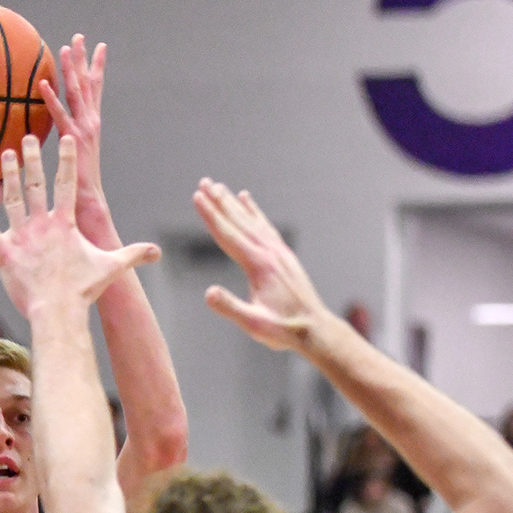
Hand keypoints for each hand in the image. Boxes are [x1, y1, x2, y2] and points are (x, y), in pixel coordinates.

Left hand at [0, 135, 158, 317]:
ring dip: (8, 175)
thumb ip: (133, 254)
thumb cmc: (82, 290)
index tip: (65, 139)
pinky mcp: (3, 251)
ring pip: (12, 198)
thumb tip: (157, 252)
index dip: (66, 160)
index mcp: (65, 223)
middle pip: (35, 183)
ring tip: (6, 154)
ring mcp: (21, 236)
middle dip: (32, 158)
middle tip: (28, 136)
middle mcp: (42, 223)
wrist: (57, 310)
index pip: (67, 184)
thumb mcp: (111, 267)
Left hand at [41, 35, 106, 215]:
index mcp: (91, 125)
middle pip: (88, 85)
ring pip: (77, 94)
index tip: (99, 47)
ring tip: (67, 48)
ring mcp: (84, 131)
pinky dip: (52, 99)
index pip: (95, 90)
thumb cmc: (80, 184)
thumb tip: (58, 133)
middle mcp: (90, 124)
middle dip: (85, 60)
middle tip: (81, 37)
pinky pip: (60, 115)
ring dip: (72, 70)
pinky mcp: (73, 141)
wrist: (89, 205)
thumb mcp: (75, 155)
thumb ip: (69, 141)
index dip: (96, 68)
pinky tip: (43, 83)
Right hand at [192, 180, 330, 352]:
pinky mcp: (284, 255)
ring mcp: (279, 251)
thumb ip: (231, 308)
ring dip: (234, 203)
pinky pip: (266, 226)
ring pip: (252, 220)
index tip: (197, 196)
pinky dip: (254, 211)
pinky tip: (247, 200)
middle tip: (204, 182)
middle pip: (239, 221)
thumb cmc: (284, 330)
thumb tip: (208, 293)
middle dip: (220, 201)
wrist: (315, 329)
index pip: (228, 235)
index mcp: (259, 266)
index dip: (211, 215)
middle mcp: (270, 252)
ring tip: (220, 187)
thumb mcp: (254, 324)